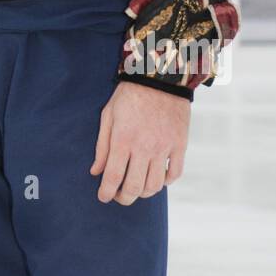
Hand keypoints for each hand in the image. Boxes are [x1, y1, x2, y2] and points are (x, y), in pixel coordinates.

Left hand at [90, 81, 190, 204]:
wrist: (159, 77)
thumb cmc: (129, 95)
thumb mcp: (108, 115)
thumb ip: (102, 146)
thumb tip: (95, 172)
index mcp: (123, 139)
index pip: (113, 177)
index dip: (106, 192)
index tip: (103, 197)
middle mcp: (144, 147)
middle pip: (134, 187)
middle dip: (123, 198)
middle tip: (118, 197)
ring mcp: (164, 147)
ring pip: (155, 185)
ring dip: (143, 193)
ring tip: (136, 189)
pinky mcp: (180, 145)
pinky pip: (175, 174)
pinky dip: (165, 182)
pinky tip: (157, 179)